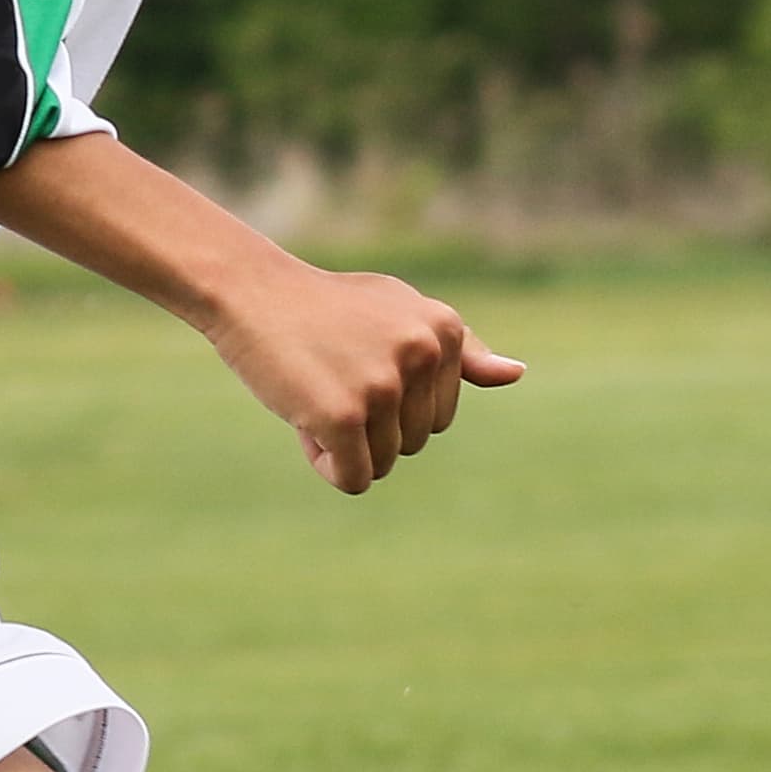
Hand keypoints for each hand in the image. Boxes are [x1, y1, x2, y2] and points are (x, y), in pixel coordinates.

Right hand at [206, 260, 524, 494]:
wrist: (253, 291)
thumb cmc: (327, 309)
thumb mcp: (401, 313)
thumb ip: (460, 350)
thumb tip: (517, 374)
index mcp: (444, 329)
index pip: (437, 419)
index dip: (391, 408)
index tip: (357, 363)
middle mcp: (423, 353)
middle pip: (414, 445)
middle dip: (369, 428)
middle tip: (331, 376)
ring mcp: (385, 384)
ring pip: (383, 464)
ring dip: (344, 445)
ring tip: (316, 389)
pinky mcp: (345, 414)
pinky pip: (355, 479)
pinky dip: (326, 464)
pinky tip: (303, 420)